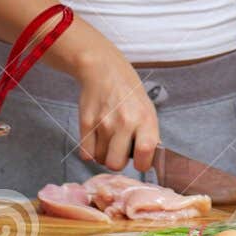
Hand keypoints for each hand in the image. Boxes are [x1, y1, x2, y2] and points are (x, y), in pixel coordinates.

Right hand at [74, 46, 159, 173]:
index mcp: (145, 119)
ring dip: (104, 154)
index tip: (139, 160)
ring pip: (100, 159)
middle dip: (118, 161)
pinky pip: (86, 153)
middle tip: (119, 150)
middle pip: (116, 164)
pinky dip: (90, 151)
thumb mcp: (147, 109)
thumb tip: (148, 159)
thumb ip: (149, 134)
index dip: (142, 163)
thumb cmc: (129, 92)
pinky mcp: (87, 123)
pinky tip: (97, 139)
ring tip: (108, 139)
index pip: (145, 155)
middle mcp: (125, 122)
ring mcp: (104, 123)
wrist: (104, 70)